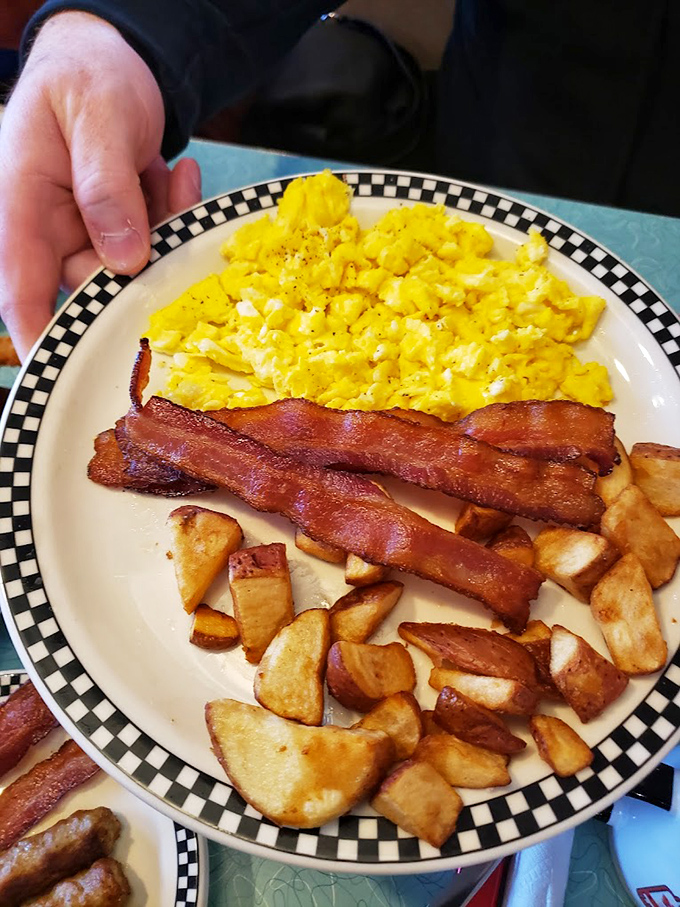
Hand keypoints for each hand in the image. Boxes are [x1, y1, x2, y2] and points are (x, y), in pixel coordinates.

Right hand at [0, 11, 201, 359]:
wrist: (110, 56)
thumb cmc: (86, 76)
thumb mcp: (94, 119)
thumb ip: (105, 189)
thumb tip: (124, 262)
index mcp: (22, 204)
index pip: (21, 289)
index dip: (43, 339)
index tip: (69, 377)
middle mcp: (52, 229)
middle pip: (94, 284)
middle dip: (140, 263)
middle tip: (168, 215)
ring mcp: (88, 231)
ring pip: (134, 265)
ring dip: (164, 230)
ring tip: (169, 173)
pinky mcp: (121, 227)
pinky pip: (154, 242)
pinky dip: (173, 214)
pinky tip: (176, 173)